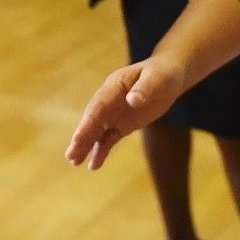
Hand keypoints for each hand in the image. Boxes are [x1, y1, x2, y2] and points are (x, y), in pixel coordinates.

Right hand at [65, 56, 186, 169]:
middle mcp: (109, 100)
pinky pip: (108, 139)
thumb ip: (145, 89)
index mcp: (114, 86)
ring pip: (96, 131)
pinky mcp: (121, 124)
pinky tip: (93, 165)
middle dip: (82, 137)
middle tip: (71, 155)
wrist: (169, 76)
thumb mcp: (158, 79)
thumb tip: (133, 100)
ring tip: (73, 161)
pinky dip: (100, 151)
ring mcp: (114, 113)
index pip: (99, 106)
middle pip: (93, 120)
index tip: (78, 138)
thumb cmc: (163, 73)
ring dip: (85, 146)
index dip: (88, 123)